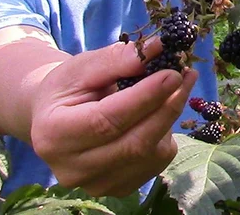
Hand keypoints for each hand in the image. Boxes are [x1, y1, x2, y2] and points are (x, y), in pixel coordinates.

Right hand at [28, 38, 197, 196]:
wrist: (54, 119)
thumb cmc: (68, 88)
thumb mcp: (82, 66)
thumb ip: (117, 59)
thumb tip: (157, 49)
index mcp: (55, 134)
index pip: (108, 120)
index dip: (145, 97)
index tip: (173, 74)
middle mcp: (73, 169)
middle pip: (135, 143)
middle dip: (167, 107)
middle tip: (186, 76)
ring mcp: (97, 185)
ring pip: (151, 155)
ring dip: (169, 118)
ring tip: (172, 90)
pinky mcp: (118, 189)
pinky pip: (156, 163)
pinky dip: (165, 135)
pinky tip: (157, 114)